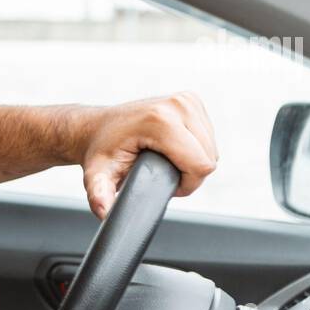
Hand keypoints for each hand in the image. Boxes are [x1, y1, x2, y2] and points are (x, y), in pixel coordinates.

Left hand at [80, 92, 217, 219]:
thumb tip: (103, 210)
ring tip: (165, 161)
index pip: (200, 165)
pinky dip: (195, 148)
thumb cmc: (101, 151)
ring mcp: (186, 99)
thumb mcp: (97, 175)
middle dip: (190, 174)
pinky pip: (208, 136)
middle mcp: (177, 105)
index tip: (165, 185)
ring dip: (193, 161)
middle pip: (209, 157)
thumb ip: (99, 195)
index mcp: (160, 121)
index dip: (187, 184)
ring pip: (211, 147)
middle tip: (161, 174)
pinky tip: (173, 148)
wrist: (98, 127)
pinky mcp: (191, 100)